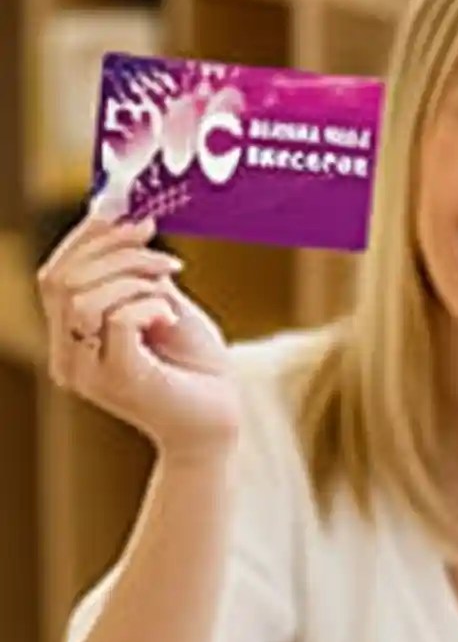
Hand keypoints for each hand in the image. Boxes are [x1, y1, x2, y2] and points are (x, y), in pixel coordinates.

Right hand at [36, 214, 241, 460]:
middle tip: (166, 259)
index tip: (134, 218)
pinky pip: (116, 321)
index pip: (53, 275)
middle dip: (117, 252)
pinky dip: (148, 306)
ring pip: (83, 297)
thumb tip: (126, 224)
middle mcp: (67, 357)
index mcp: (70, 337)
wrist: (220, 423)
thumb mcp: (164, 308)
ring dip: (136, 280)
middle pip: (61, 279)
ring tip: (172, 299)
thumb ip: (138, 276)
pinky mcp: (120, 380)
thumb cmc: (195, 369)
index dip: (89, 238)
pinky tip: (170, 318)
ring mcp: (88, 372)